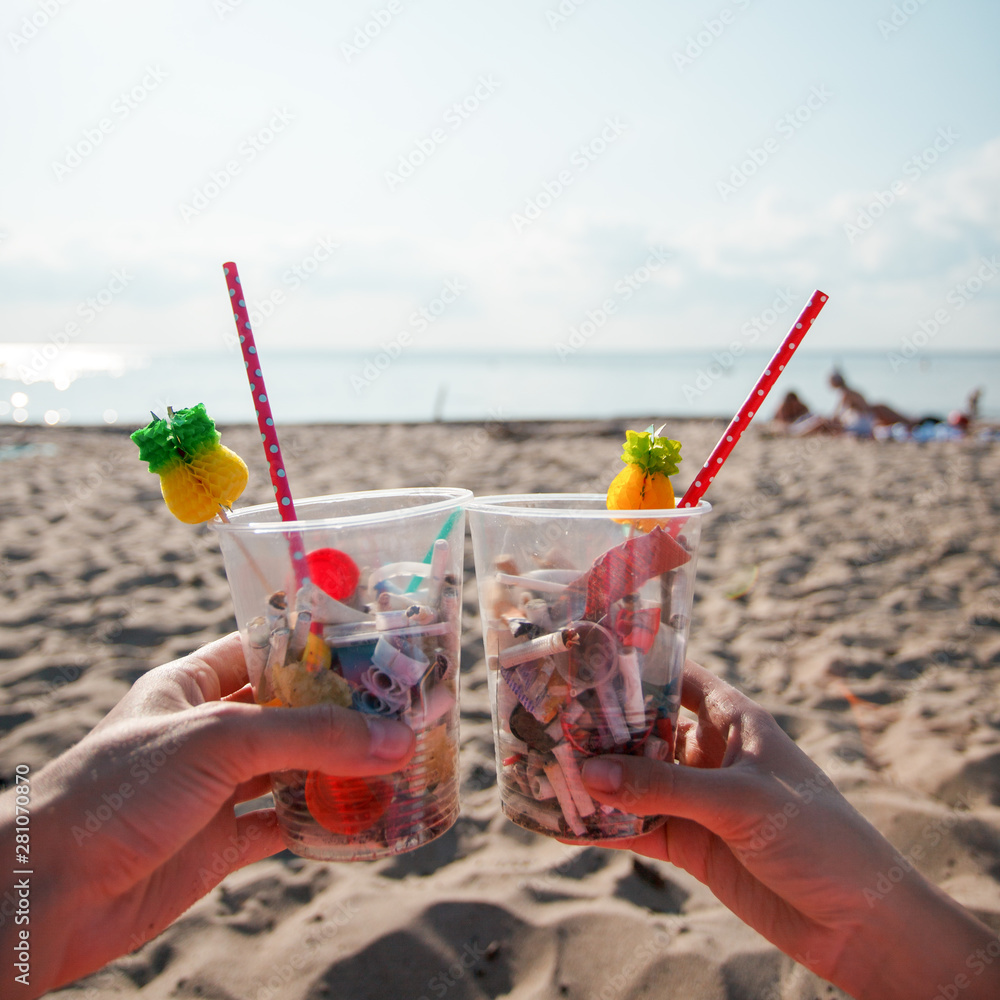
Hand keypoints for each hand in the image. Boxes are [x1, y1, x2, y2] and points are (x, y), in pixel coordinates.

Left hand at [0, 633, 414, 996]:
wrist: (46, 895)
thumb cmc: (116, 791)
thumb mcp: (218, 741)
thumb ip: (309, 736)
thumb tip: (394, 740)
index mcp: (192, 685)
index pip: (264, 648)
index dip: (315, 645)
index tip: (372, 643)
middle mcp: (206, 732)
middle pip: (287, 712)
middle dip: (341, 712)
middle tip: (402, 706)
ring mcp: (214, 789)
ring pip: (292, 769)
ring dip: (339, 768)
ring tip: (397, 758)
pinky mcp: (218, 842)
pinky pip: (282, 825)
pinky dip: (321, 823)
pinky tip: (360, 817)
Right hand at [580, 660, 999, 999]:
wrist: (858, 923)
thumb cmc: (817, 837)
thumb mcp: (740, 802)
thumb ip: (664, 786)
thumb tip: (589, 772)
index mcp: (735, 721)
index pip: (680, 678)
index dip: (638, 666)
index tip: (586, 656)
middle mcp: (711, 754)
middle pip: (646, 730)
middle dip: (602, 727)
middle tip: (547, 718)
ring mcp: (699, 800)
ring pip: (635, 781)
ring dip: (598, 779)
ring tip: (544, 768)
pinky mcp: (692, 844)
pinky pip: (638, 828)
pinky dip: (605, 828)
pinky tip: (566, 825)